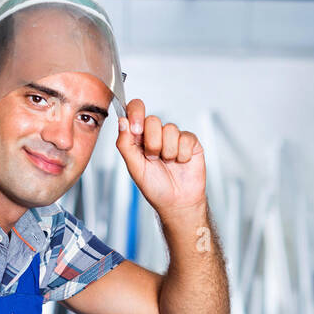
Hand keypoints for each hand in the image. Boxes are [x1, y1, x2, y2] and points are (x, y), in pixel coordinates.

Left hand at [116, 98, 205, 220]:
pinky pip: (186, 137)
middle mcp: (156, 134)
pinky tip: (181, 162)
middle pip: (153, 120)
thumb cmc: (155, 188)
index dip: (136, 114)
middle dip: (153, 143)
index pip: (134, 111)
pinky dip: (182, 154)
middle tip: (154, 158)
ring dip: (168, 151)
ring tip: (168, 163)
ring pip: (170, 129)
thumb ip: (125, 143)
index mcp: (139, 137)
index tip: (136, 129)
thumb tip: (122, 121)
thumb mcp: (134, 167)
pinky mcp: (190, 142)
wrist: (177, 202)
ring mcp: (174, 137)